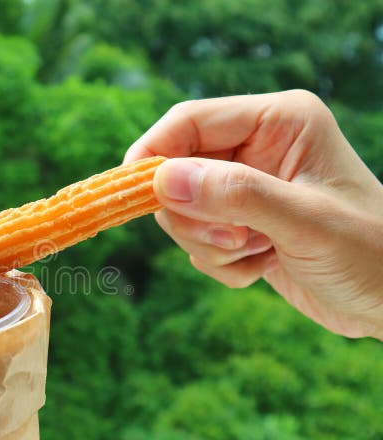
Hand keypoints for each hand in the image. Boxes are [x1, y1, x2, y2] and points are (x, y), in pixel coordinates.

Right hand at [124, 89, 382, 339]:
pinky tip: (264, 266)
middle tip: (235, 240)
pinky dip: (222, 264)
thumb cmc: (369, 252)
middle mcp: (257, 147)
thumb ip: (235, 195)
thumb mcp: (304, 222)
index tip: (131, 193)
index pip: (188, 122)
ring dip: (210, 245)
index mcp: (278, 121)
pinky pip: (199, 242)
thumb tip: (161, 179)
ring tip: (258, 252)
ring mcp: (247, 187)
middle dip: (195, 216)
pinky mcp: (241, 224)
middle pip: (177, 171)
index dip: (153, 154)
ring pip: (183, 212)